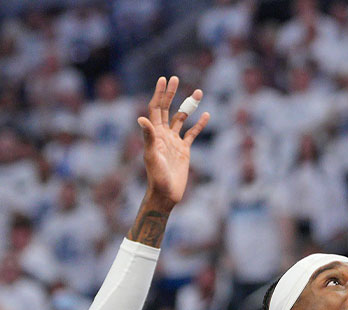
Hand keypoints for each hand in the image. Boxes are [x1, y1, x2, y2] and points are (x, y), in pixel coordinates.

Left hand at [138, 76, 210, 205]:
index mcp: (154, 134)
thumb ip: (148, 137)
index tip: (164, 79)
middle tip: (175, 78)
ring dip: (189, 106)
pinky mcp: (184, 150)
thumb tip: (141, 118)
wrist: (166, 194)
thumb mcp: (151, 156)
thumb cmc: (156, 177)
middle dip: (171, 94)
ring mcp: (174, 141)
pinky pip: (192, 134)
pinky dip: (199, 124)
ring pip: (182, 119)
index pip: (156, 109)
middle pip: (167, 109)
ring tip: (198, 92)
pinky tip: (206, 115)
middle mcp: (163, 134)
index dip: (159, 94)